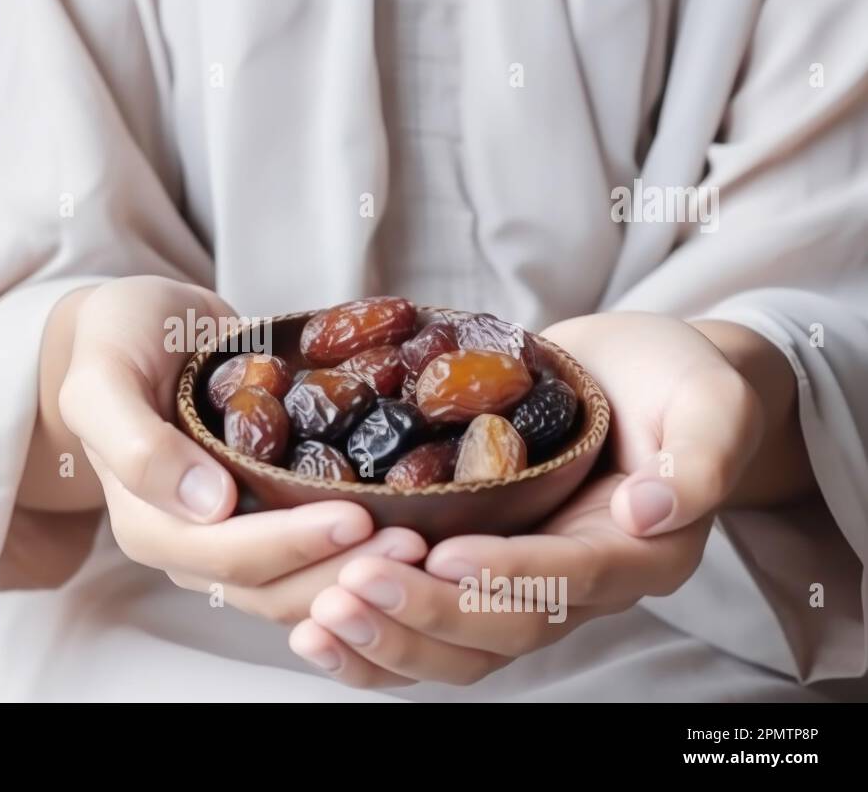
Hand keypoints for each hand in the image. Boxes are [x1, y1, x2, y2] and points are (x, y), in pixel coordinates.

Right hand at [58, 276, 426, 623]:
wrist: (135, 327)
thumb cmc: (118, 341)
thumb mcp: (103, 377)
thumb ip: (135, 442)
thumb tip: (206, 504)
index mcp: (148, 524)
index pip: (227, 556)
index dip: (293, 544)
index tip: (356, 516)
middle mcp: (189, 545)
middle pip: (273, 587)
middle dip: (342, 570)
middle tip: (412, 541)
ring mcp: (230, 538)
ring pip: (299, 586)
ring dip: (359, 573)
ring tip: (422, 544)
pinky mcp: (265, 519)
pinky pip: (314, 557)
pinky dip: (358, 554)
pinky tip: (408, 531)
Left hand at [289, 312, 764, 686]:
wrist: (636, 375)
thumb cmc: (673, 377)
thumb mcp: (709, 399)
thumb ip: (701, 454)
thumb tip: (651, 510)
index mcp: (639, 552)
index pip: (569, 579)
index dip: (505, 574)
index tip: (441, 554)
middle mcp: (581, 587)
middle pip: (504, 630)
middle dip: (426, 615)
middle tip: (352, 587)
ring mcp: (526, 587)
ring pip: (459, 649)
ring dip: (388, 640)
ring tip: (320, 617)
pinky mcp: (480, 574)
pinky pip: (430, 630)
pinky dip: (375, 640)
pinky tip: (316, 631)